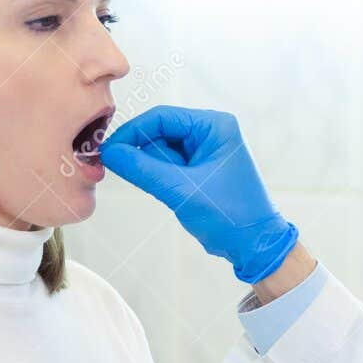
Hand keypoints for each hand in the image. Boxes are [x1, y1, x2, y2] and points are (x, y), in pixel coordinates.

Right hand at [100, 106, 298, 283]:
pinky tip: (156, 188)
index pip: (163, 117)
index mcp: (215, 126)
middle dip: (139, 150)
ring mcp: (205, 151)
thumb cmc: (230, 216)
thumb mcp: (182, 190)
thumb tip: (109, 153)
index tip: (108, 149)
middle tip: (113, 166)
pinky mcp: (199, 170)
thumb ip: (143, 170)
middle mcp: (211, 133)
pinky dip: (157, 175)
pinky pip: (168, 165)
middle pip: (160, 132)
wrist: (254, 245)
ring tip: (147, 183)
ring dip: (149, 166)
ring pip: (161, 150)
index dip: (132, 132)